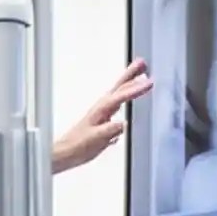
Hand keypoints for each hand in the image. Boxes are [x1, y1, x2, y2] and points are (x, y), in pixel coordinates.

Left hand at [52, 58, 152, 173]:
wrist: (66, 152)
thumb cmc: (77, 145)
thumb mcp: (95, 139)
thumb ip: (109, 131)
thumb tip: (123, 124)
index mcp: (101, 109)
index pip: (121, 96)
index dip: (136, 89)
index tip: (150, 83)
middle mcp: (102, 108)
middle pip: (119, 87)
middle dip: (131, 74)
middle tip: (143, 63)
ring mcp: (103, 113)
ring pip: (119, 93)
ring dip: (130, 82)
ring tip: (141, 73)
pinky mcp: (104, 120)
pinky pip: (118, 104)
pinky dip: (126, 97)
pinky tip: (130, 96)